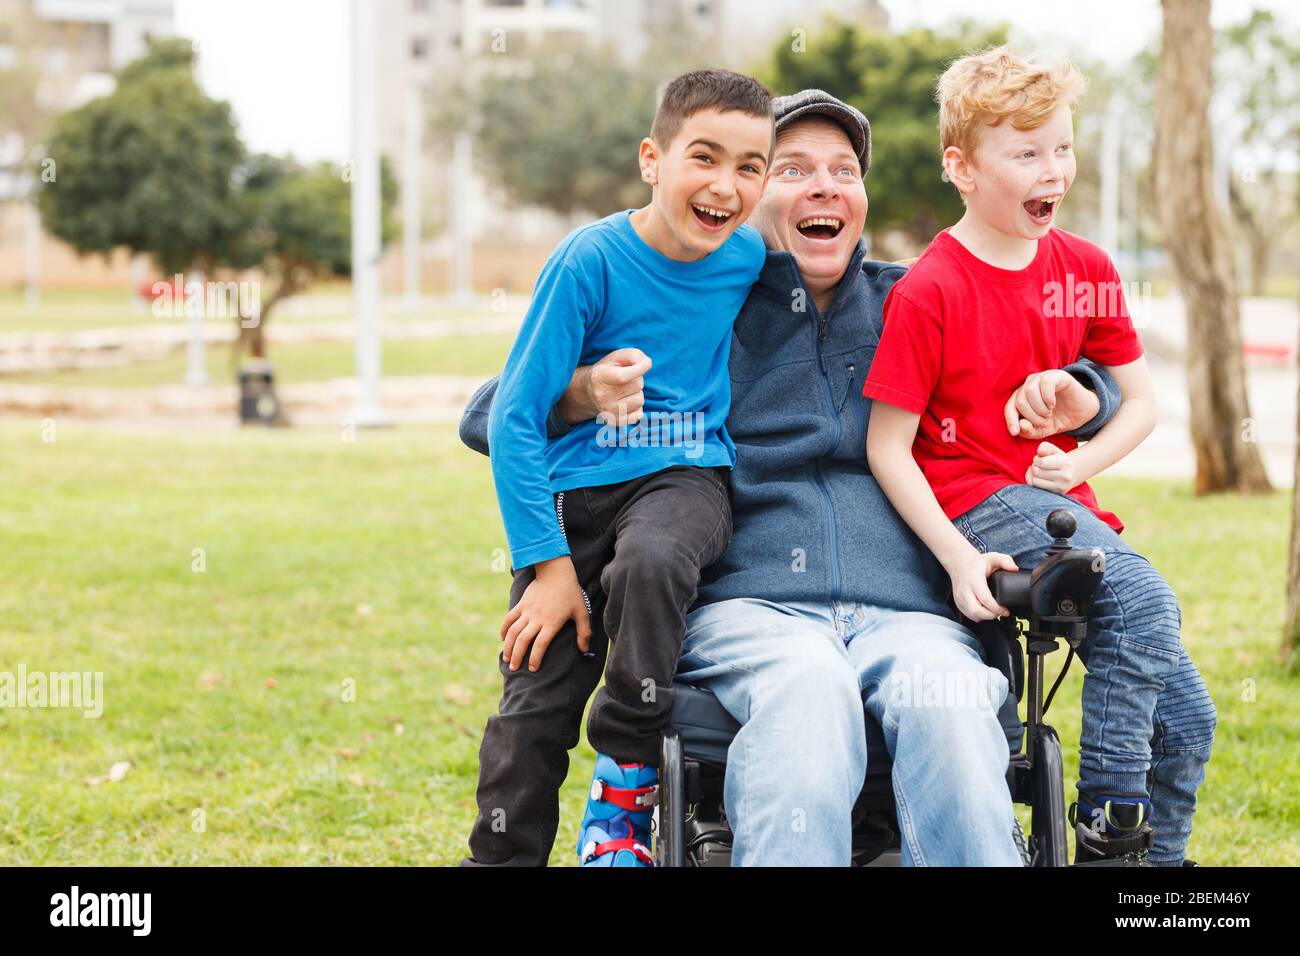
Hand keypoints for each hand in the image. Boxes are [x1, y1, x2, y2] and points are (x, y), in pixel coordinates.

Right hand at [499, 556, 591, 671]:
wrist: (556, 572)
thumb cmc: (571, 593)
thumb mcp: (582, 612)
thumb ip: (584, 632)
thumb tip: (584, 650)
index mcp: (552, 622)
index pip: (540, 645)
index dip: (535, 658)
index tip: (532, 669)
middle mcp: (537, 618)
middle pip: (522, 641)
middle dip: (517, 656)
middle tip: (514, 668)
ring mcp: (527, 611)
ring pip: (513, 631)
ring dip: (508, 646)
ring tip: (507, 658)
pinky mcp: (521, 604)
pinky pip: (509, 618)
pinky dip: (504, 629)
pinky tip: (502, 638)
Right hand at [563, 348, 651, 426]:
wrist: (588, 392)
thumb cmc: (607, 370)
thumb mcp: (616, 357)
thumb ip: (633, 355)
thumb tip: (647, 363)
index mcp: (599, 377)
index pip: (624, 376)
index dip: (640, 368)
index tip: (647, 363)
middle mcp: (602, 396)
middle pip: (637, 386)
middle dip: (637, 379)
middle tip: (627, 379)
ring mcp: (608, 411)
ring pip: (640, 400)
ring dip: (637, 393)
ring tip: (625, 390)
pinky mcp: (616, 422)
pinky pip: (639, 413)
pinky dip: (636, 406)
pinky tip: (625, 401)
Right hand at [947, 548, 1018, 621]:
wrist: (959, 563)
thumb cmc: (977, 563)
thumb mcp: (992, 557)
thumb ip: (1005, 560)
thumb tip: (1015, 569)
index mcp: (974, 580)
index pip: (985, 599)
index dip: (997, 608)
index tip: (1006, 611)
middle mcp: (965, 590)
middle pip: (976, 611)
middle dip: (991, 616)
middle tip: (1001, 613)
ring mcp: (960, 597)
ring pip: (972, 615)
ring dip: (985, 617)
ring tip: (994, 612)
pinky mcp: (958, 602)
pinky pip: (968, 615)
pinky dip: (978, 616)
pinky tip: (985, 611)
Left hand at [1004, 369, 1100, 439]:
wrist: (1081, 412)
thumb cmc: (1058, 419)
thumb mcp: (1041, 431)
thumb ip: (1029, 431)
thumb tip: (1020, 426)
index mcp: (1021, 398)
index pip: (1009, 407)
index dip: (1010, 420)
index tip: (1015, 432)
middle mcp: (1028, 386)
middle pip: (1020, 401)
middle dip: (1032, 417)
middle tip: (1044, 422)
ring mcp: (1040, 378)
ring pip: (1029, 391)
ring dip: (1040, 408)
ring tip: (1049, 413)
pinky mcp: (1054, 374)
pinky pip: (1045, 383)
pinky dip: (1048, 398)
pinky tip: (1053, 404)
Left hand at [1024, 441, 1080, 492]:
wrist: (1071, 473)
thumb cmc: (1058, 459)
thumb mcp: (1053, 450)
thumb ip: (1045, 447)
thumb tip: (1040, 451)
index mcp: (1065, 463)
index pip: (1042, 462)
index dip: (1037, 459)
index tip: (1040, 459)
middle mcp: (1065, 477)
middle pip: (1036, 471)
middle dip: (1034, 466)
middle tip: (1040, 466)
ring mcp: (1060, 487)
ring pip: (1035, 481)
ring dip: (1033, 475)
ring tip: (1040, 471)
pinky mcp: (1055, 493)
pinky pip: (1036, 488)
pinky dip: (1033, 481)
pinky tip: (1039, 477)